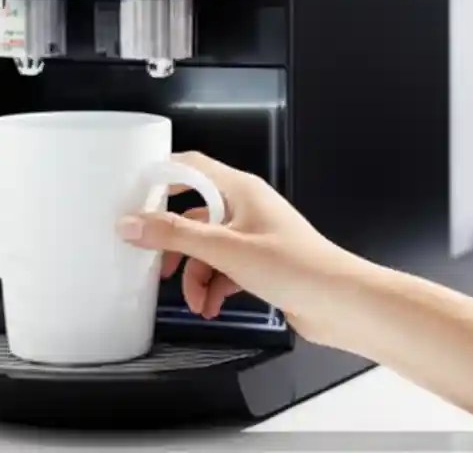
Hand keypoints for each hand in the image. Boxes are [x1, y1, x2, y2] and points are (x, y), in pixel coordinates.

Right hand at [116, 151, 358, 341]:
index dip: (159, 178)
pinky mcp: (260, 264)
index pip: (190, 166)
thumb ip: (175, 236)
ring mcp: (253, 236)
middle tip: (154, 263)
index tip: (131, 198)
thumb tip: (132, 223)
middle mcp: (247, 207)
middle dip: (173, 244)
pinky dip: (213, 287)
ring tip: (195, 302)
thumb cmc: (297, 267)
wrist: (341, 304)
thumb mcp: (225, 249)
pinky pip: (223, 269)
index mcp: (241, 189)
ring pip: (206, 248)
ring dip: (195, 276)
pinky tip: (211, 307)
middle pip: (193, 215)